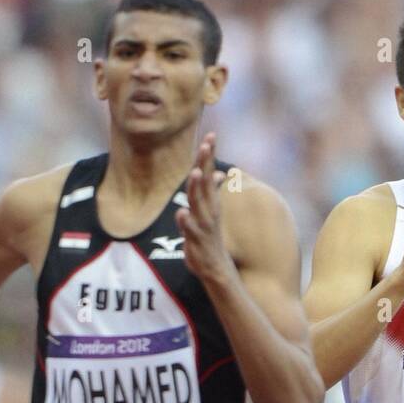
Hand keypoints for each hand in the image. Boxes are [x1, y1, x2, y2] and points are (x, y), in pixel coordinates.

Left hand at [176, 132, 232, 283]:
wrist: (215, 268)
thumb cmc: (210, 237)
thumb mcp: (211, 211)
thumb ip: (211, 191)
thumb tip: (220, 174)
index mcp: (210, 201)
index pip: (209, 173)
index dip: (209, 155)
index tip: (211, 134)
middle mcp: (209, 210)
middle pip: (206, 182)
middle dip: (205, 163)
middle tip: (206, 144)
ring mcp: (204, 225)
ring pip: (199, 204)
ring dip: (197, 189)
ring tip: (196, 172)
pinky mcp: (197, 241)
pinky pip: (191, 230)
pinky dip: (187, 222)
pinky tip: (183, 214)